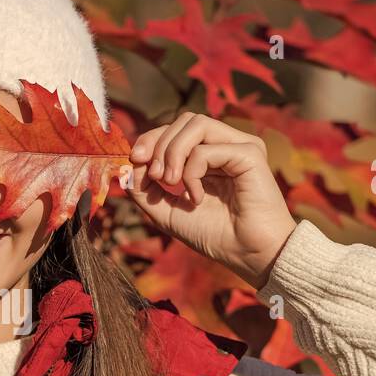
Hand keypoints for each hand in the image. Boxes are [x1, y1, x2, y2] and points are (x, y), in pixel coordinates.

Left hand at [127, 112, 296, 289]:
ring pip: (196, 124)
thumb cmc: (213, 235)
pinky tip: (196, 198)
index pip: (176, 130)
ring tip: (170, 182)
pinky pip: (207, 149)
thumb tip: (126, 165)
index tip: (134, 159)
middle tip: (156, 177)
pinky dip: (192, 173)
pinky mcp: (250, 153)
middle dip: (159, 144)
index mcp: (210, 156)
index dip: (151, 138)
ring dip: (173, 152)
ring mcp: (240, 146)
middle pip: (184, 120)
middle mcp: (226, 145)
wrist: (246, 255)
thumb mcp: (166, 211)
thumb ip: (144, 188)